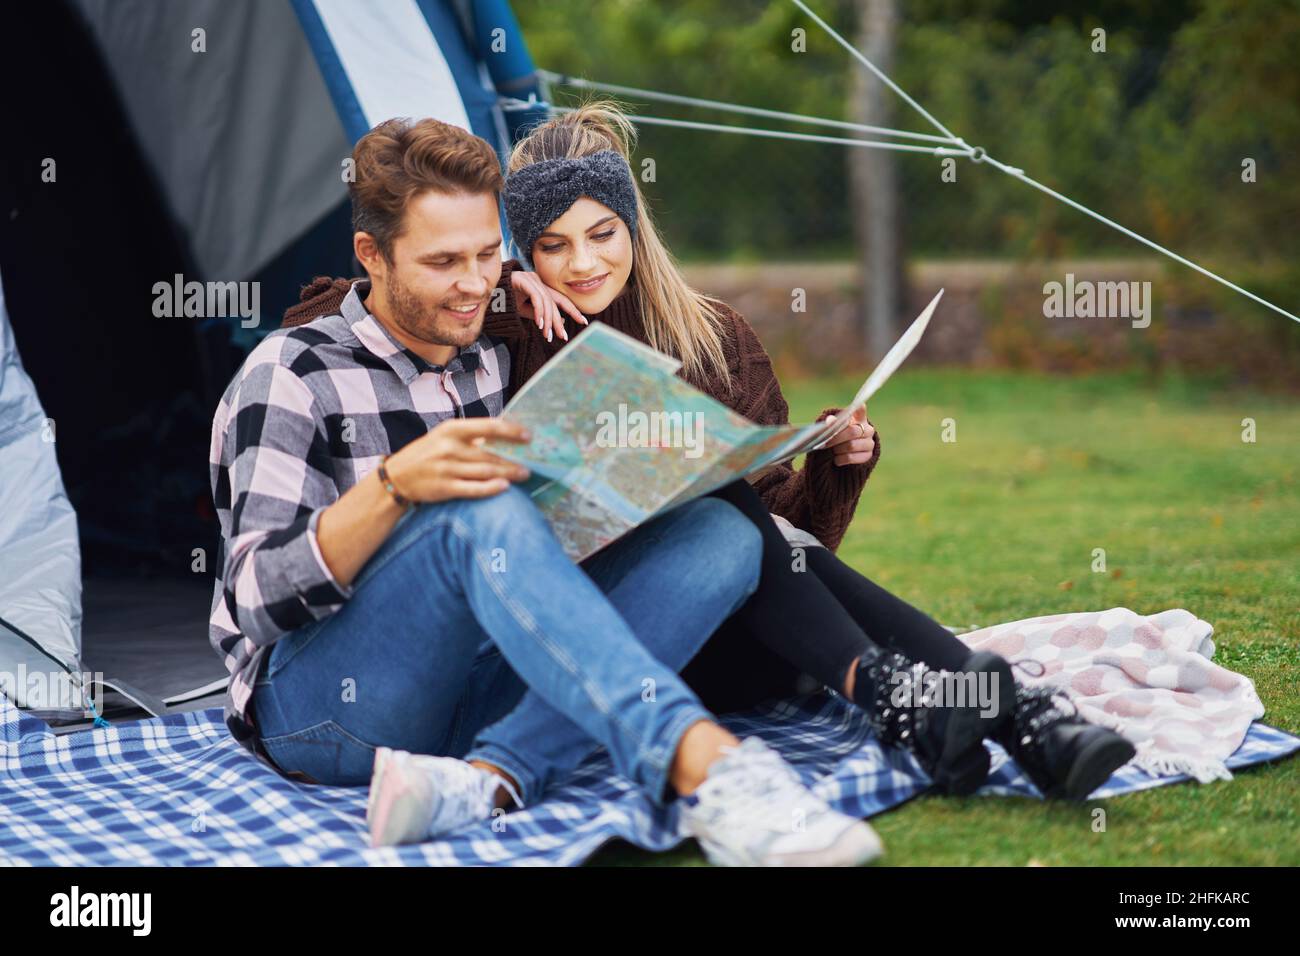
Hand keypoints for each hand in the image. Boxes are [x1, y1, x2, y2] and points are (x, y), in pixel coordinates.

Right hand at [384, 418, 531, 502]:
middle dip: (514, 459)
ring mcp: (446, 468)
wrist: (396, 477)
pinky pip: (473, 488)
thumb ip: (470, 436)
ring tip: (525, 474)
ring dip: (508, 473)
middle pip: (490, 453)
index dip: (511, 431)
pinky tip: (505, 487)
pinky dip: (491, 488)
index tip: (529, 436)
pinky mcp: (444, 488)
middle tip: (533, 462)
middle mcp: (449, 447)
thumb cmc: (427, 454)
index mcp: (451, 429)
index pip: (488, 427)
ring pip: (485, 471)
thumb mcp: (444, 437)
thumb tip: (505, 435)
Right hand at [511, 269, 586, 342]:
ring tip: (547, 335)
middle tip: (563, 336)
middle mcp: (538, 281)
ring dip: (548, 320)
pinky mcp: (523, 279)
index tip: (583, 322)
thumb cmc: (504, 300)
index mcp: (540, 287)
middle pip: (555, 302)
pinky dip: (539, 312)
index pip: (560, 299)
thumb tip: (555, 323)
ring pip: (547, 302)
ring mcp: (531, 279)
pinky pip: (536, 297)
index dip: (573, 310)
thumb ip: (538, 315)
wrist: (486, 291)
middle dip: (559, 321)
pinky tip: (540, 324)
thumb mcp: (522, 310)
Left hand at [823, 406, 875, 466]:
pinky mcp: (868, 456)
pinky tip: (837, 458)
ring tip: (832, 451)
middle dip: (836, 438)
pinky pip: (852, 458)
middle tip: (825, 443)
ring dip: (838, 449)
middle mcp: (868, 430)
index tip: (859, 405)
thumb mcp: (835, 428)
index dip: (860, 408)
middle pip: (852, 432)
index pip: (861, 410)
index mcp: (859, 419)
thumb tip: (829, 421)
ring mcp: (870, 443)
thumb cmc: (839, 436)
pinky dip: (841, 459)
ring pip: (851, 446)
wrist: (846, 453)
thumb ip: (832, 423)